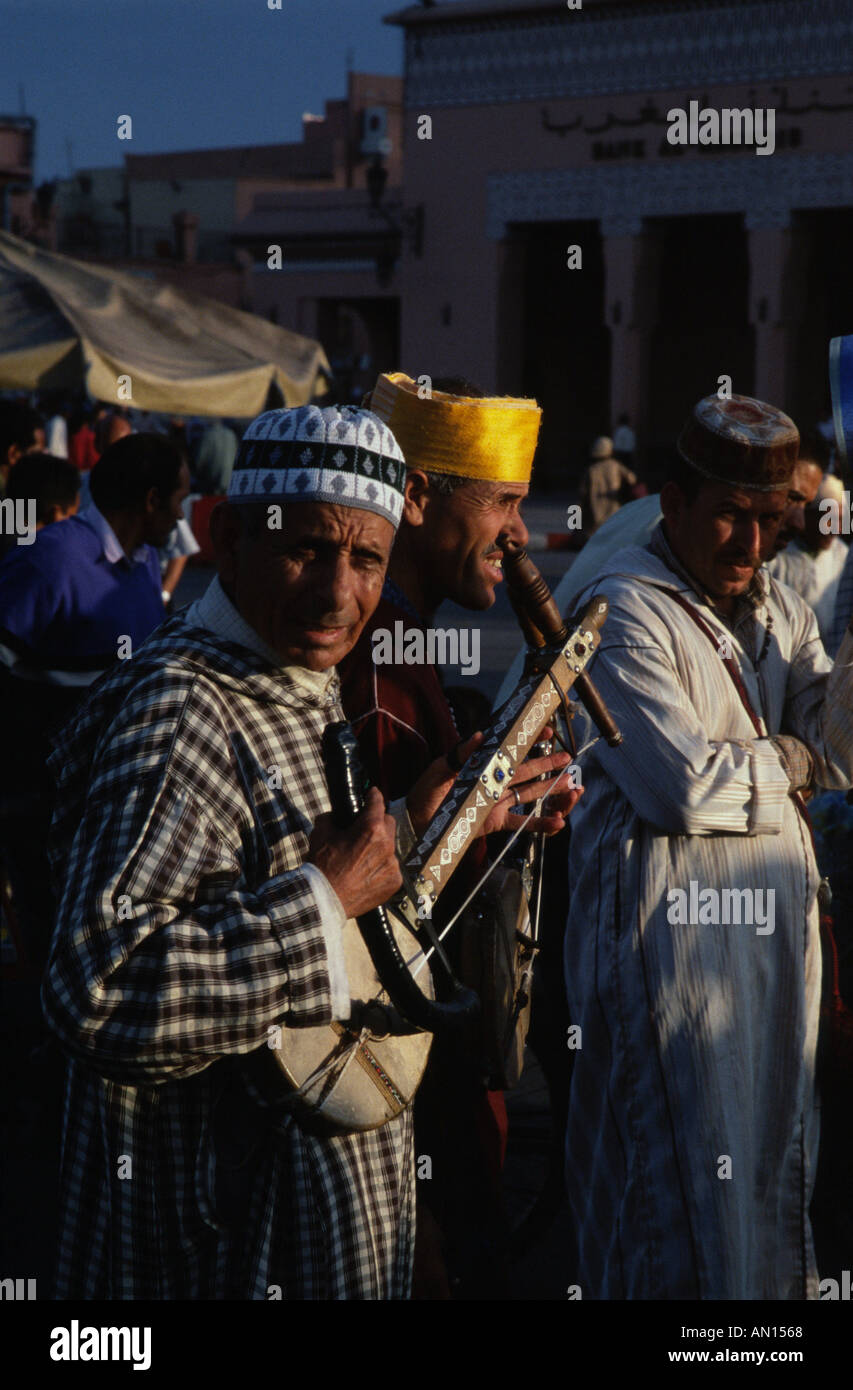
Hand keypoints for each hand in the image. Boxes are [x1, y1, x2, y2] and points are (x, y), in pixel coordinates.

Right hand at [307, 786, 401, 918]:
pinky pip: (391, 867)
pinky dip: (381, 867)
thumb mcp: (321, 833)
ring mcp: (393, 865)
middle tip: (365, 829)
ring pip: (390, 847)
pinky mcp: (395, 882)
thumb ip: (331, 818)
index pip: (378, 803)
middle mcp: (387, 845)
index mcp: (371, 828)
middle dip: (378, 822)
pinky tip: (366, 873)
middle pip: (388, 823)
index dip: (373, 795)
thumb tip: (336, 815)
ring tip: (362, 857)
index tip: (372, 793)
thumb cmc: (322, 865)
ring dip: (380, 847)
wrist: (324, 900)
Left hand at [405, 726, 583, 838]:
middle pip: (527, 770)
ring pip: (531, 793)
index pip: (510, 749)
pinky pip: (523, 822)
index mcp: (483, 764)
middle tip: (568, 757)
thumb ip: (460, 754)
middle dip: (548, 763)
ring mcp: (498, 801)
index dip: (529, 741)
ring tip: (573, 787)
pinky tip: (558, 823)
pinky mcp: (497, 821)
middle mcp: (494, 781)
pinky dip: (541, 824)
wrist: (417, 821)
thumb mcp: (440, 769)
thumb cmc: (425, 791)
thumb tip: (477, 735)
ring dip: (551, 790)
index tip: (546, 731)